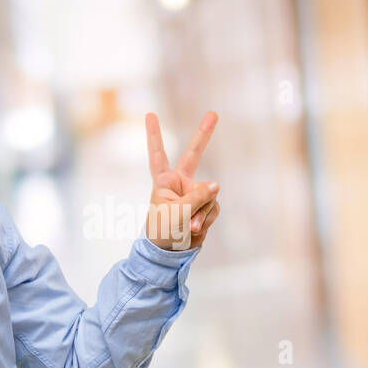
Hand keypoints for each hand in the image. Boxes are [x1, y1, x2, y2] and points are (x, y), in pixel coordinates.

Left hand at [144, 111, 221, 250]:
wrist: (169, 253)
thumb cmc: (163, 231)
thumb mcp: (177, 213)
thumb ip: (197, 197)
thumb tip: (217, 184)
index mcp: (163, 181)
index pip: (158, 154)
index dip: (154, 134)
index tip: (150, 114)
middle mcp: (180, 183)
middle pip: (194, 154)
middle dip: (204, 134)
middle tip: (214, 113)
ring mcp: (194, 194)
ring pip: (209, 195)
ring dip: (202, 212)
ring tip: (188, 226)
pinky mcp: (205, 206)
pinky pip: (213, 208)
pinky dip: (206, 220)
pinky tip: (195, 229)